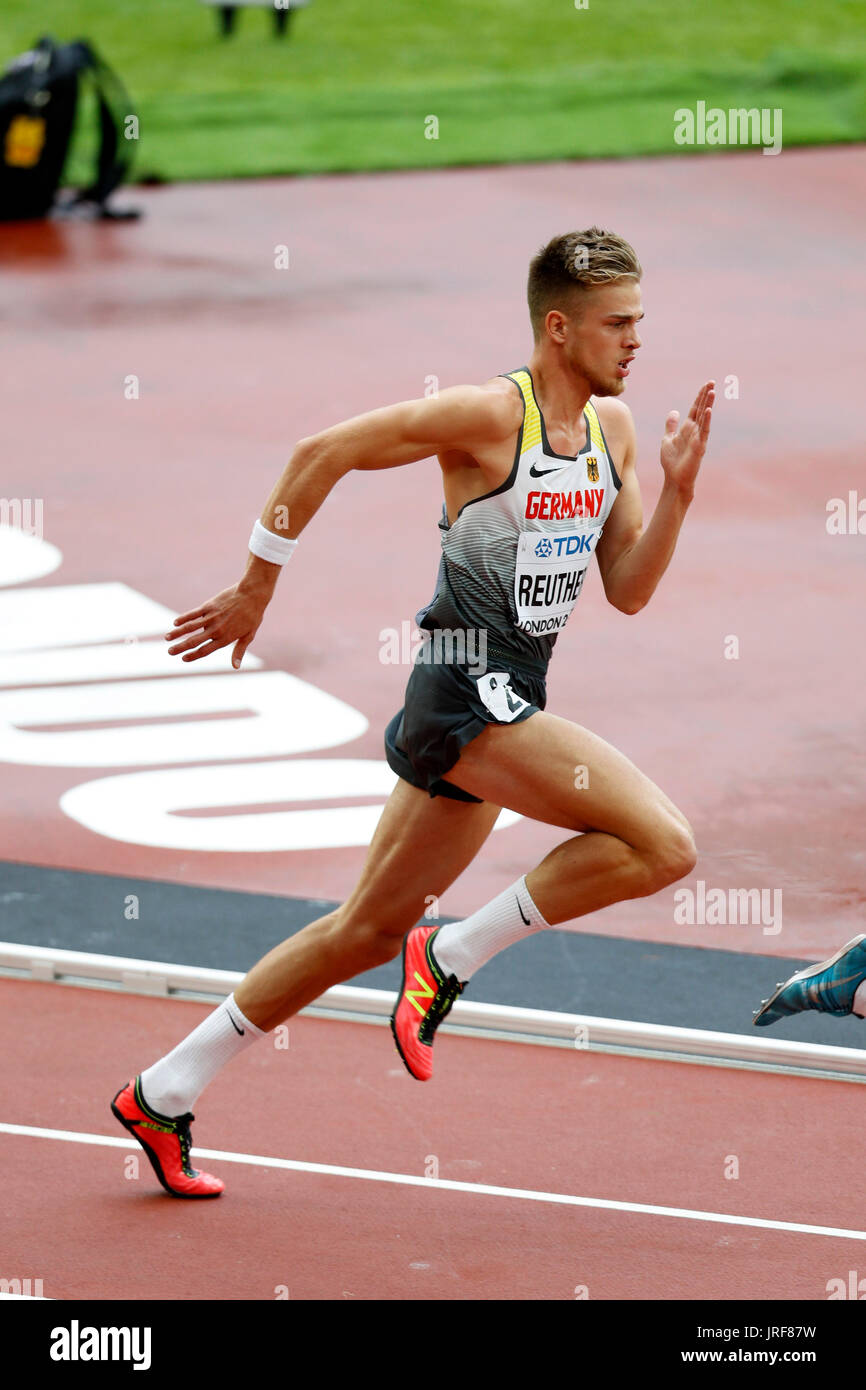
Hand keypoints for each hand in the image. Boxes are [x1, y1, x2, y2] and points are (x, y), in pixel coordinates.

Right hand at [165, 581, 268, 667]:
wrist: (252, 594)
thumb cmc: (252, 616)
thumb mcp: (248, 635)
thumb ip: (239, 651)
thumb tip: (235, 667)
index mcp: (225, 638)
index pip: (205, 650)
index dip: (193, 656)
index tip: (183, 659)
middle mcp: (216, 629)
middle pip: (194, 641)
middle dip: (180, 648)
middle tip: (169, 652)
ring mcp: (211, 617)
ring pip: (190, 627)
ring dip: (177, 633)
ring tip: (167, 638)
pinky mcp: (209, 606)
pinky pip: (193, 614)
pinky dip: (183, 618)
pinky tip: (175, 623)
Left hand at [660, 381, 714, 495]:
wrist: (674, 479)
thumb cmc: (671, 461)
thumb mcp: (667, 439)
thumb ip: (671, 425)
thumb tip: (674, 411)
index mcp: (687, 428)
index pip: (695, 408)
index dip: (699, 396)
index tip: (706, 384)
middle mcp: (694, 431)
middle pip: (701, 409)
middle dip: (706, 396)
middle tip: (711, 382)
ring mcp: (698, 438)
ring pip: (705, 418)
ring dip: (708, 404)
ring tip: (712, 391)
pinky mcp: (699, 446)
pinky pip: (704, 431)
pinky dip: (706, 420)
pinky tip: (708, 410)